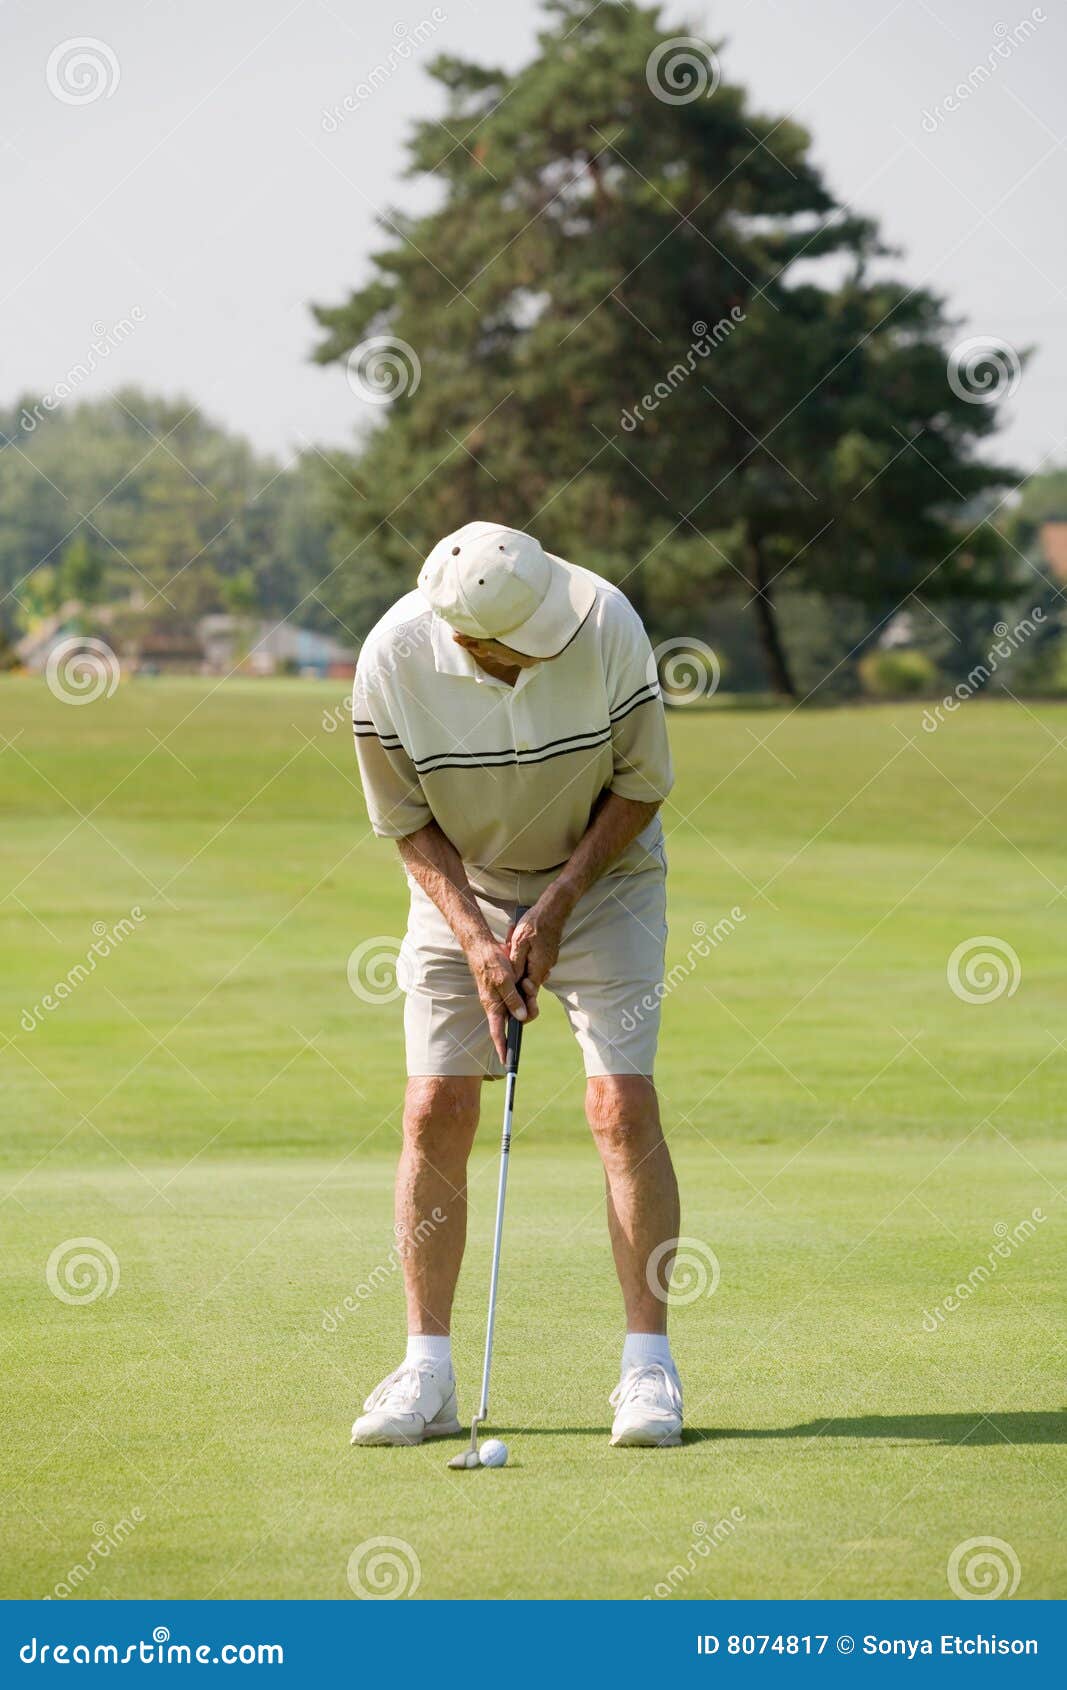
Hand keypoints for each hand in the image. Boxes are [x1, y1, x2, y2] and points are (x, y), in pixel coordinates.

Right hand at [466, 938, 532, 1064]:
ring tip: (530, 984)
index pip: (497, 1033)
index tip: (507, 1062)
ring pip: (521, 1007)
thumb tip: (521, 1017)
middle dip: (528, 1013)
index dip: (502, 1048)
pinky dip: (528, 992)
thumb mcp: (504, 980)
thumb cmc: (491, 963)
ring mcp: (502, 998)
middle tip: (532, 998)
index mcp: (493, 1006)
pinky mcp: (508, 989)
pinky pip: (521, 996)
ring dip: (530, 998)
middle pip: (516, 1020)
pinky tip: (532, 983)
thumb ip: (513, 999)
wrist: (484, 946)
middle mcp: (498, 1005)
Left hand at [508, 890, 570, 991]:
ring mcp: (549, 959)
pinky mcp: (548, 953)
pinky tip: (517, 938)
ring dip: (519, 959)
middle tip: (507, 951)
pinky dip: (525, 953)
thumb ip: (516, 963)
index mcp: (540, 966)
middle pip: (530, 979)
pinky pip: (534, 959)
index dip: (519, 989)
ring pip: (531, 967)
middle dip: (516, 970)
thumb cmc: (535, 924)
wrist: (552, 909)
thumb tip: (513, 980)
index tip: (510, 981)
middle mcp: (547, 966)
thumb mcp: (519, 943)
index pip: (530, 988)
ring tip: (511, 941)